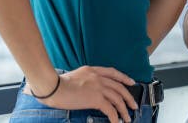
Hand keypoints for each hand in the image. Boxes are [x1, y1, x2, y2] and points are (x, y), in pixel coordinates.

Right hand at [24, 66, 138, 122]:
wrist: (54, 87)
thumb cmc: (59, 84)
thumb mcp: (76, 75)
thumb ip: (86, 79)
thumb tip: (90, 88)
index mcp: (93, 70)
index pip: (114, 73)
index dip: (124, 78)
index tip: (131, 83)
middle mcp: (98, 77)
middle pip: (119, 87)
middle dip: (128, 97)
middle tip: (134, 105)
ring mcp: (98, 87)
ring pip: (118, 99)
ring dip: (124, 109)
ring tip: (127, 117)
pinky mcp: (96, 99)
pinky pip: (110, 109)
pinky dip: (115, 116)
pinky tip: (116, 121)